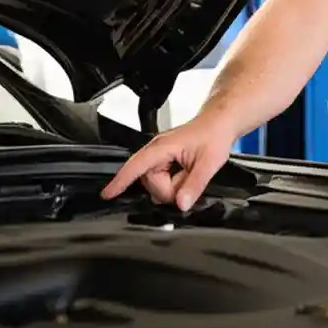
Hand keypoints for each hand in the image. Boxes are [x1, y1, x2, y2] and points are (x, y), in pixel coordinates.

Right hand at [100, 111, 239, 211]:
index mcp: (163, 147)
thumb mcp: (209, 163)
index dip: (121, 181)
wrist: (220, 123)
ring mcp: (159, 155)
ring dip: (171, 186)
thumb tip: (181, 204)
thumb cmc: (214, 136)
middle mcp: (156, 149)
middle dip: (167, 190)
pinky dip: (172, 182)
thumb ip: (194, 185)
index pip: (136, 166)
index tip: (107, 194)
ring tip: (188, 175)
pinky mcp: (164, 160)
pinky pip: (161, 178)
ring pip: (155, 182)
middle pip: (149, 181)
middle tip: (187, 185)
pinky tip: (184, 176)